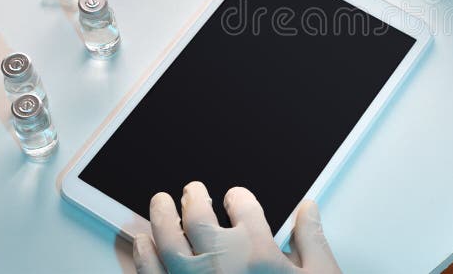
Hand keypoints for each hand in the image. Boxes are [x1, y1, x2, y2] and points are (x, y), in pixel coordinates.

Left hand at [133, 181, 341, 273]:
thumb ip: (311, 239)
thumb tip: (307, 210)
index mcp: (257, 251)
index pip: (243, 207)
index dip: (238, 197)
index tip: (235, 198)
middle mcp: (221, 262)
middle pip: (198, 216)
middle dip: (194, 198)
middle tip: (191, 190)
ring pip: (167, 242)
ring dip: (161, 219)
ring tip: (159, 204)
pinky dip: (143, 258)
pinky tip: (142, 245)